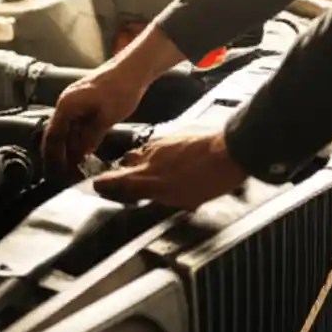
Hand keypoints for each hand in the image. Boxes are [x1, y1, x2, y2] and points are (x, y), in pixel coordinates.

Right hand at [42, 24, 185, 180]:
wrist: (133, 69)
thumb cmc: (120, 88)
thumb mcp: (107, 118)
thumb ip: (91, 137)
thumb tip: (81, 155)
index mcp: (67, 106)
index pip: (53, 136)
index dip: (54, 156)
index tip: (57, 172)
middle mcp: (66, 104)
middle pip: (56, 134)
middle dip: (59, 155)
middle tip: (65, 174)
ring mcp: (74, 103)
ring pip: (66, 131)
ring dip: (70, 149)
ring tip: (75, 167)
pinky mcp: (83, 104)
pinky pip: (75, 125)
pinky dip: (78, 139)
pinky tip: (84, 152)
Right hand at [90, 131, 247, 209]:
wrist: (234, 151)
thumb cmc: (209, 176)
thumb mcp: (176, 197)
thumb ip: (152, 195)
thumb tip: (133, 193)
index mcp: (148, 171)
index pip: (115, 178)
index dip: (105, 183)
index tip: (97, 186)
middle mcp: (153, 154)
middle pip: (129, 161)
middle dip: (124, 170)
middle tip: (126, 180)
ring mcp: (168, 142)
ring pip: (148, 152)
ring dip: (146, 162)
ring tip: (155, 173)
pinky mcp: (183, 134)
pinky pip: (165, 146)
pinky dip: (165, 155)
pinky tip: (179, 163)